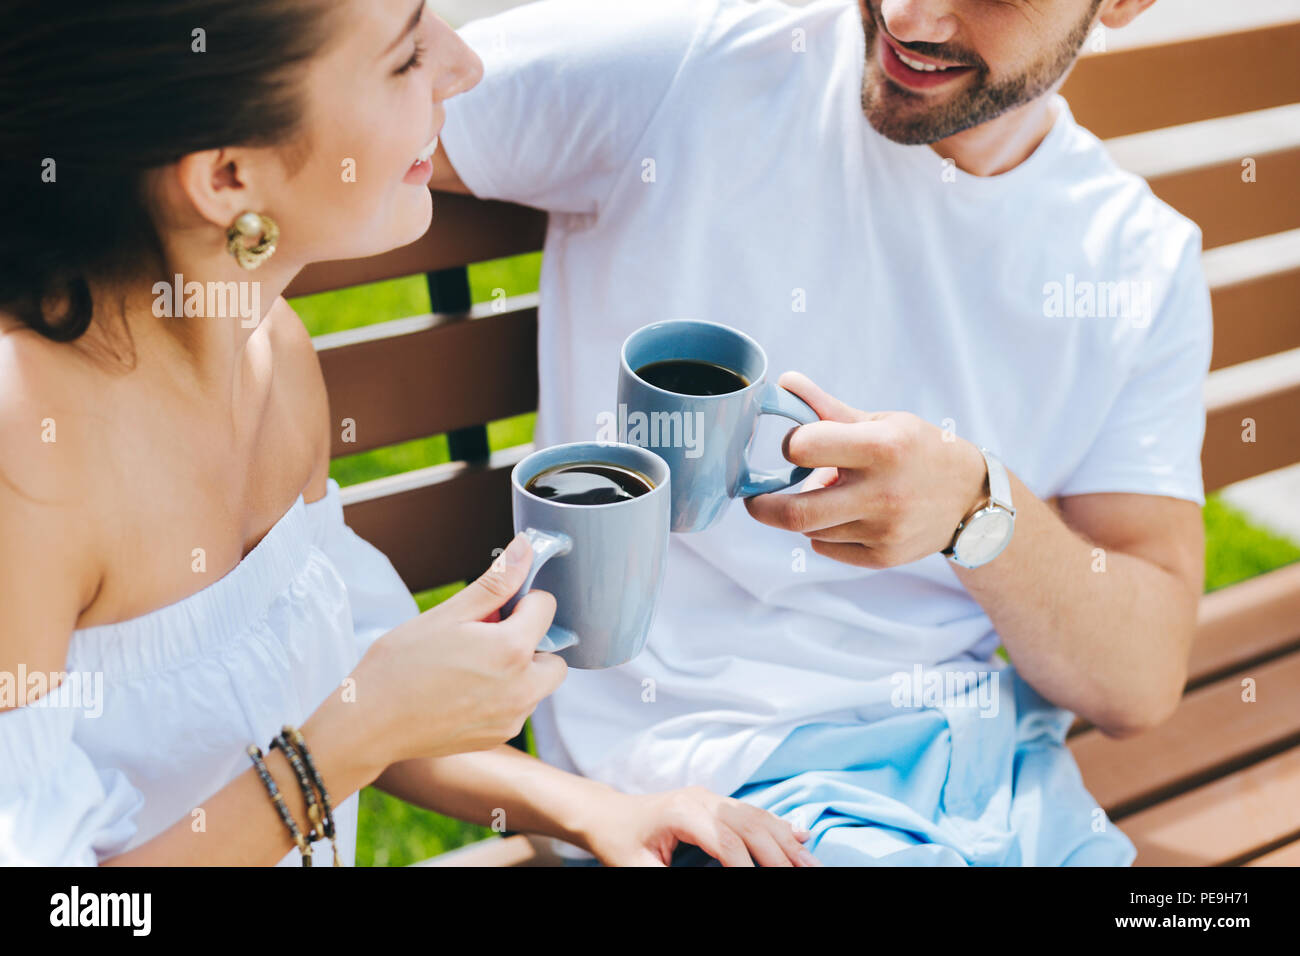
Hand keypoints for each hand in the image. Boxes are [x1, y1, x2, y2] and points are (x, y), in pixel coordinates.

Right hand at [353, 532, 567, 762]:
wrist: (368, 724)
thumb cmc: (400, 665)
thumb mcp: (448, 614)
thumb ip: (496, 583)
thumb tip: (528, 547)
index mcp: (512, 650)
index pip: (546, 608)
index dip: (521, 601)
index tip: (492, 610)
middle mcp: (522, 689)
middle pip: (554, 657)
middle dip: (530, 644)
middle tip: (487, 640)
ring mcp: (511, 718)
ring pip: (537, 686)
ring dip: (518, 672)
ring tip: (470, 666)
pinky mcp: (498, 737)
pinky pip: (517, 709)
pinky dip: (502, 697)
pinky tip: (463, 691)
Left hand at [580, 786, 820, 866]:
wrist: (607, 814)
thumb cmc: (619, 843)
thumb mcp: (635, 868)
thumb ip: (664, 879)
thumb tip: (701, 880)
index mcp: (683, 813)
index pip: (727, 842)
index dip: (748, 869)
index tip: (769, 885)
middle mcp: (703, 800)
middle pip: (752, 827)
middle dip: (781, 857)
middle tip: (808, 876)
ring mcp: (712, 798)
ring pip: (759, 818)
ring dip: (788, 843)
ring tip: (812, 865)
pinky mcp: (717, 803)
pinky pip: (755, 813)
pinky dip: (780, 827)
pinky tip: (801, 839)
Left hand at [744, 371, 987, 567]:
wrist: (970, 497)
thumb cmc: (919, 450)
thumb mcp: (882, 421)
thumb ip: (828, 409)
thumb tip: (785, 383)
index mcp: (881, 447)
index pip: (804, 449)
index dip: (791, 445)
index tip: (794, 446)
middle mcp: (882, 493)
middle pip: (795, 513)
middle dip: (762, 506)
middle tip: (754, 499)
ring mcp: (883, 530)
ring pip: (811, 530)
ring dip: (807, 513)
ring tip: (834, 494)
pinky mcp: (883, 557)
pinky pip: (827, 548)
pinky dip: (824, 533)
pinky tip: (848, 516)